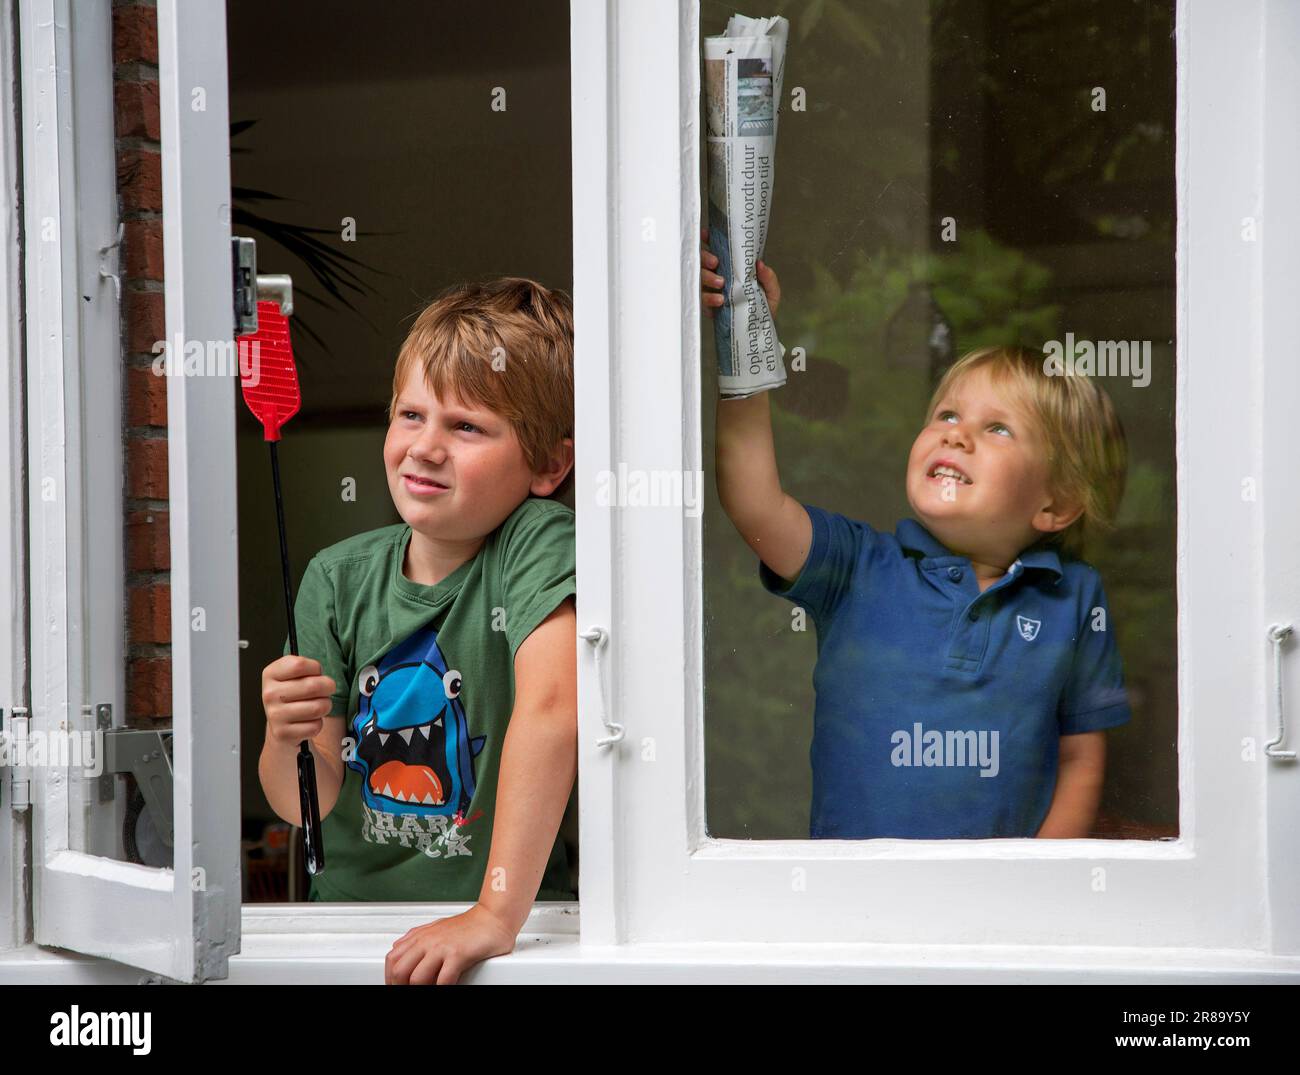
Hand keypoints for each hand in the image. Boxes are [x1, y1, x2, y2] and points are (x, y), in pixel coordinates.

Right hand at [261, 654, 335, 745]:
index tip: (315, 673)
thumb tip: (320, 672)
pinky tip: (308, 720)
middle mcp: (269, 694)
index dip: (315, 668)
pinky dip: (318, 723)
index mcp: (270, 674)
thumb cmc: (294, 694)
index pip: (300, 665)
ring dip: (325, 706)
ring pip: (318, 707)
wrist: (282, 723)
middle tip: (325, 690)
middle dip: (328, 687)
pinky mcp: (283, 733)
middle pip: (313, 686)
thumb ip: (306, 667)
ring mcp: (275, 715)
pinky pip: (315, 726)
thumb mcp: (294, 674)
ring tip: (318, 705)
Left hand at [384, 903, 516, 984]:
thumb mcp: (436, 927)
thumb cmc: (470, 925)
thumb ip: (417, 938)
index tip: (397, 986)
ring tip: (430, 990)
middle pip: (399, 971)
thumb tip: (399, 948)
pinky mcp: (458, 954)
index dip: (391, 978)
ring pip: (416, 979)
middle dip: (401, 987)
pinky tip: (447, 988)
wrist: (493, 917)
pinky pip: (443, 980)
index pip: (392, 960)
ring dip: (422, 990)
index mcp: (420, 936)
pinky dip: (442, 990)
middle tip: (411, 992)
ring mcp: (442, 947)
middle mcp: (427, 941)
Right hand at [700, 225, 780, 318]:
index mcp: (732, 269)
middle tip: (715, 263)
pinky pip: (702, 301)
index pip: (716, 251)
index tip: (705, 235)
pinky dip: (709, 299)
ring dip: (707, 278)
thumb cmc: (764, 308)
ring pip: (699, 280)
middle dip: (705, 259)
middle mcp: (719, 277)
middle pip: (702, 262)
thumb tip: (760, 264)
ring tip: (721, 284)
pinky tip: (719, 300)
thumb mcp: (772, 291)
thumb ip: (769, 278)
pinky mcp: (710, 308)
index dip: (707, 240)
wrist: (759, 331)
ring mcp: (712, 293)